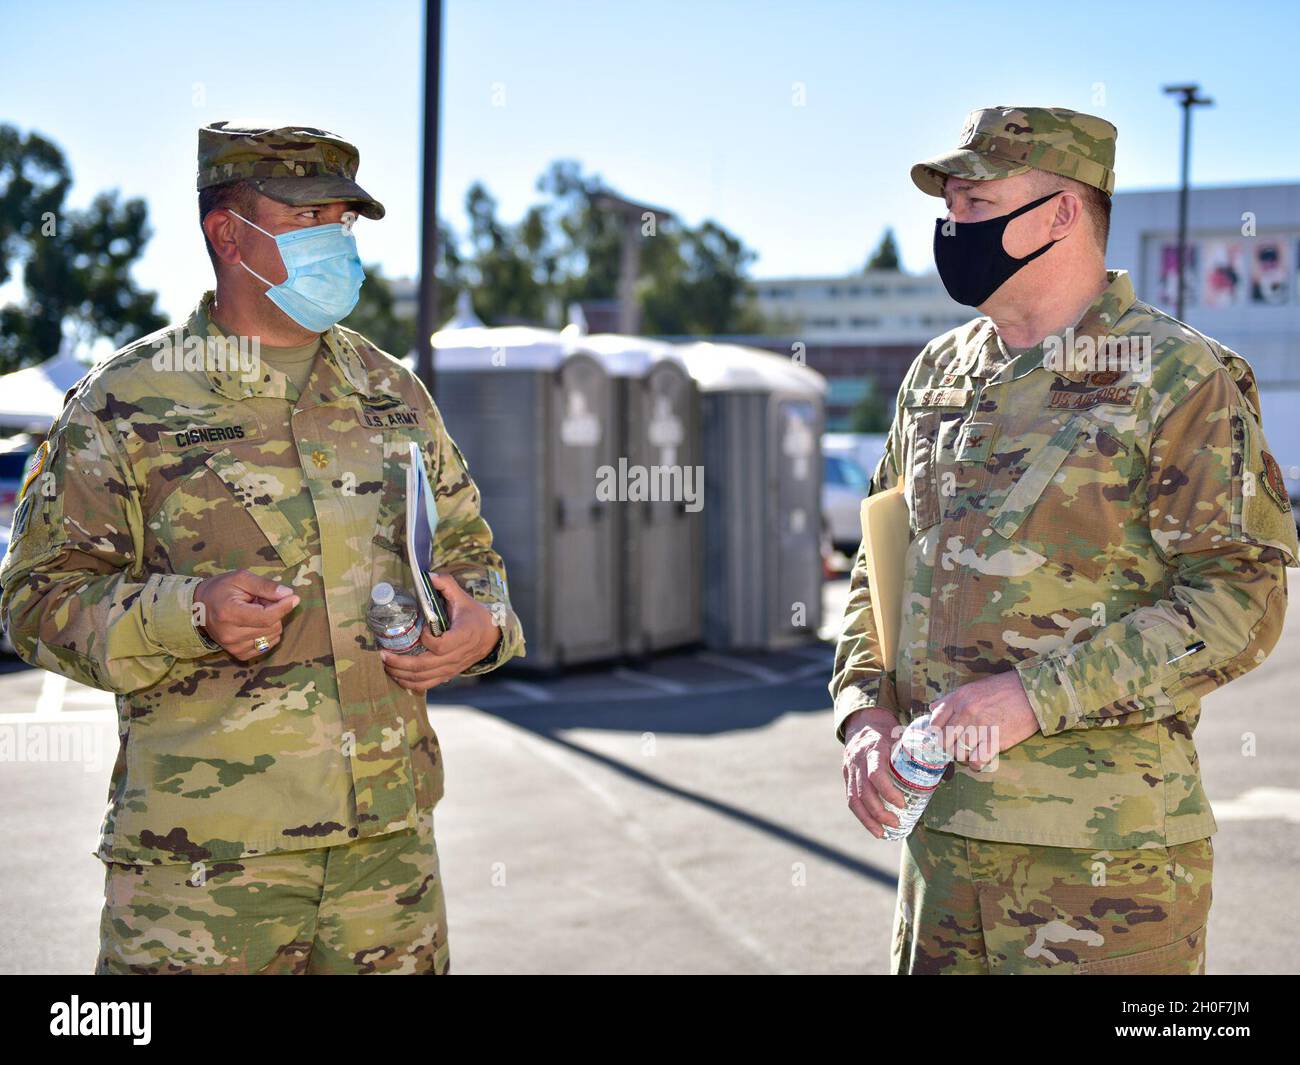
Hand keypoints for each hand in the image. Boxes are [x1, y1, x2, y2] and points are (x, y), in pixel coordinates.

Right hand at [193, 569, 299, 660]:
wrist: (199, 607)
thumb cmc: (222, 589)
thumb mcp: (241, 578)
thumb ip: (265, 586)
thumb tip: (288, 594)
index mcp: (229, 613)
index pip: (266, 617)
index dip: (284, 607)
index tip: (294, 598)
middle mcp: (230, 634)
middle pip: (272, 627)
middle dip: (275, 611)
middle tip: (261, 601)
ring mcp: (233, 647)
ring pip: (272, 636)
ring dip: (272, 622)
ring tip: (256, 611)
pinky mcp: (239, 654)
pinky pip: (267, 645)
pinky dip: (268, 633)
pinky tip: (256, 623)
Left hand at [379, 573, 500, 692]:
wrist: (491, 637)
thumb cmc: (475, 616)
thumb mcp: (464, 598)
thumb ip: (446, 584)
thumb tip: (427, 576)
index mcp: (463, 636)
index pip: (441, 645)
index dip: (427, 639)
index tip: (421, 629)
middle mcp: (457, 656)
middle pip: (425, 666)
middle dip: (400, 662)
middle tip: (383, 654)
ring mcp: (451, 668)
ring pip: (424, 678)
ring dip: (401, 674)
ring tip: (385, 664)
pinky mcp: (447, 674)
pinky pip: (427, 685)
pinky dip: (410, 683)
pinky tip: (397, 676)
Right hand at [842, 706, 908, 838]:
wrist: (861, 721)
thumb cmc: (887, 730)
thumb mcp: (900, 735)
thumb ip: (915, 751)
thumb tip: (943, 768)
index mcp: (873, 748)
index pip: (875, 773)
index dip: (887, 791)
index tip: (902, 804)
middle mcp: (857, 760)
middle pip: (863, 791)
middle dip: (879, 812)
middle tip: (896, 823)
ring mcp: (849, 769)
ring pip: (853, 799)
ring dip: (868, 819)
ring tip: (882, 833)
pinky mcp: (846, 776)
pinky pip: (851, 799)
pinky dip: (861, 816)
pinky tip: (873, 827)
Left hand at [927, 671, 1040, 769]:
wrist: (1032, 692)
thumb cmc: (1003, 689)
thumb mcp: (973, 688)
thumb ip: (951, 699)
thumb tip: (932, 709)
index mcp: (959, 698)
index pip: (935, 722)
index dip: (936, 734)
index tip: (943, 738)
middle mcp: (967, 712)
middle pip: (945, 741)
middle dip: (949, 747)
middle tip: (957, 747)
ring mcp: (981, 726)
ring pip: (959, 753)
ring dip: (964, 756)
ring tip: (972, 751)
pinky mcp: (997, 740)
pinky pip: (977, 760)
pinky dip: (976, 763)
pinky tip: (980, 758)